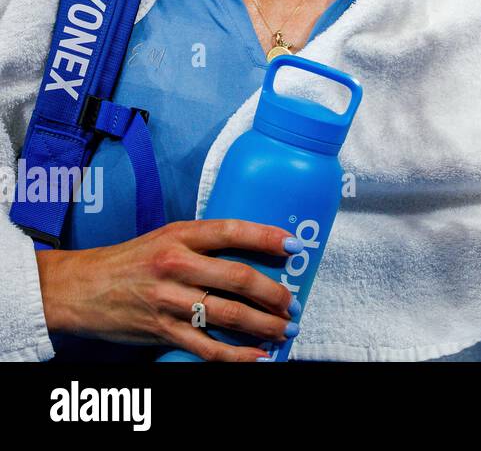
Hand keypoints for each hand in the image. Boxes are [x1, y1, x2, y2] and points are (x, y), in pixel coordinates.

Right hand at [36, 219, 299, 360]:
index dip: (267, 237)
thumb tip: (254, 253)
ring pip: (229, 314)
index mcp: (180, 236)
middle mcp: (176, 266)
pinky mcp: (162, 331)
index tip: (295, 246)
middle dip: (275, 293)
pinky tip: (258, 357)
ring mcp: (169, 301)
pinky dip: (237, 355)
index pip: (232, 231)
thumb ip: (204, 243)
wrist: (78, 288)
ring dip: (264, 325)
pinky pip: (207, 346)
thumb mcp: (166, 237)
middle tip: (293, 302)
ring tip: (285, 329)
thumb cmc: (129, 260)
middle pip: (238, 278)